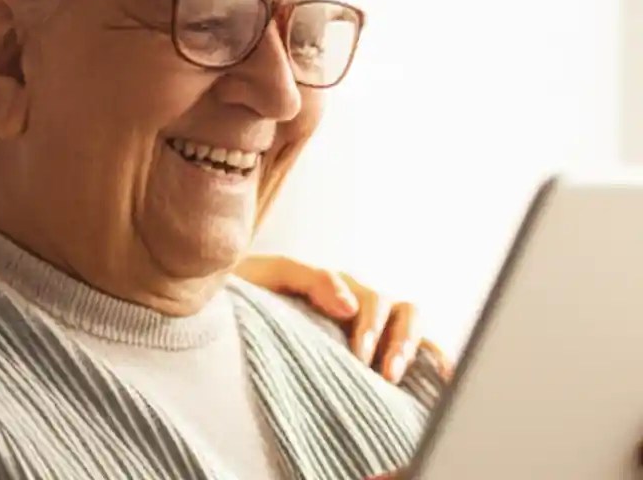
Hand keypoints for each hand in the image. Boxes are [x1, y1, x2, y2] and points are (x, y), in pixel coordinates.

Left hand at [235, 254, 452, 382]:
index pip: (375, 301)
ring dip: (415, 352)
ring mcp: (367, 329)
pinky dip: (432, 362)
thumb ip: (310, 279)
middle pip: (402, 314)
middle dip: (399, 344)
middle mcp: (359, 306)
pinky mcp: (369, 354)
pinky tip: (439, 382)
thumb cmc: (246, 292)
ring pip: (413, 330)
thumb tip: (350, 305)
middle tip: (386, 374)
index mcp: (339, 287)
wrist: (219, 307)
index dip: (373, 328)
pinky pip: (412, 353)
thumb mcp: (271, 275)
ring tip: (400, 381)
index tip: (361, 356)